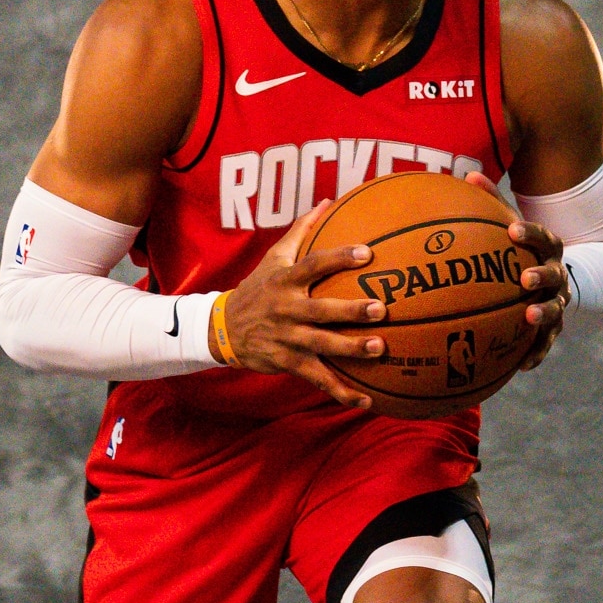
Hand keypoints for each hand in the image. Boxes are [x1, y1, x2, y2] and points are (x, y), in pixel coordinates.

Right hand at [219, 199, 386, 408]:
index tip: (367, 252)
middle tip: (381, 309)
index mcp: (284, 280)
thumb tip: (329, 201)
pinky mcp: (288, 363)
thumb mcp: (273, 258)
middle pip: (321, 310)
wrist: (222, 329)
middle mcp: (286, 309)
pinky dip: (341, 392)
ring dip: (350, 349)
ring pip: (322, 345)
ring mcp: (287, 338)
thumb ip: (302, 231)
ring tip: (379, 349)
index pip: (313, 265)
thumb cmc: (258, 289)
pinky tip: (367, 401)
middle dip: (350, 310)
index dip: (338, 258)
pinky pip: (318, 379)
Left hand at [508, 213, 572, 369]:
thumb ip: (493, 204)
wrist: (562, 281)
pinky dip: (536, 353)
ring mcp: (558, 302)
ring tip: (529, 318)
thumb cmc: (523, 251)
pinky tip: (523, 366)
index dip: (530, 234)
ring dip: (543, 314)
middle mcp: (558, 275)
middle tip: (525, 279)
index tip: (512, 231)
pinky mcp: (554, 328)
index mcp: (549, 249)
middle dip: (541, 277)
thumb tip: (469, 177)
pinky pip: (546, 342)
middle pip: (554, 274)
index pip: (542, 237)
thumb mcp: (512, 225)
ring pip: (555, 309)